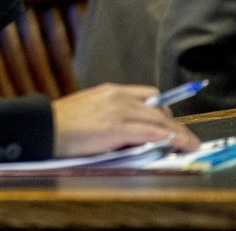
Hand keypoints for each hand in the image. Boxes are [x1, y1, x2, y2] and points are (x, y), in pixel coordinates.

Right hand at [49, 83, 200, 157]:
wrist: (44, 128)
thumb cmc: (60, 125)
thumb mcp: (89, 111)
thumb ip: (110, 116)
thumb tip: (128, 134)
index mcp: (110, 91)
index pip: (147, 94)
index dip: (163, 109)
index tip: (171, 120)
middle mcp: (118, 97)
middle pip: (158, 107)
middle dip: (174, 123)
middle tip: (184, 137)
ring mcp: (118, 111)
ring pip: (159, 119)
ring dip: (179, 133)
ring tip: (190, 144)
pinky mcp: (117, 128)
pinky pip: (151, 132)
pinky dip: (169, 138)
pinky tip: (178, 144)